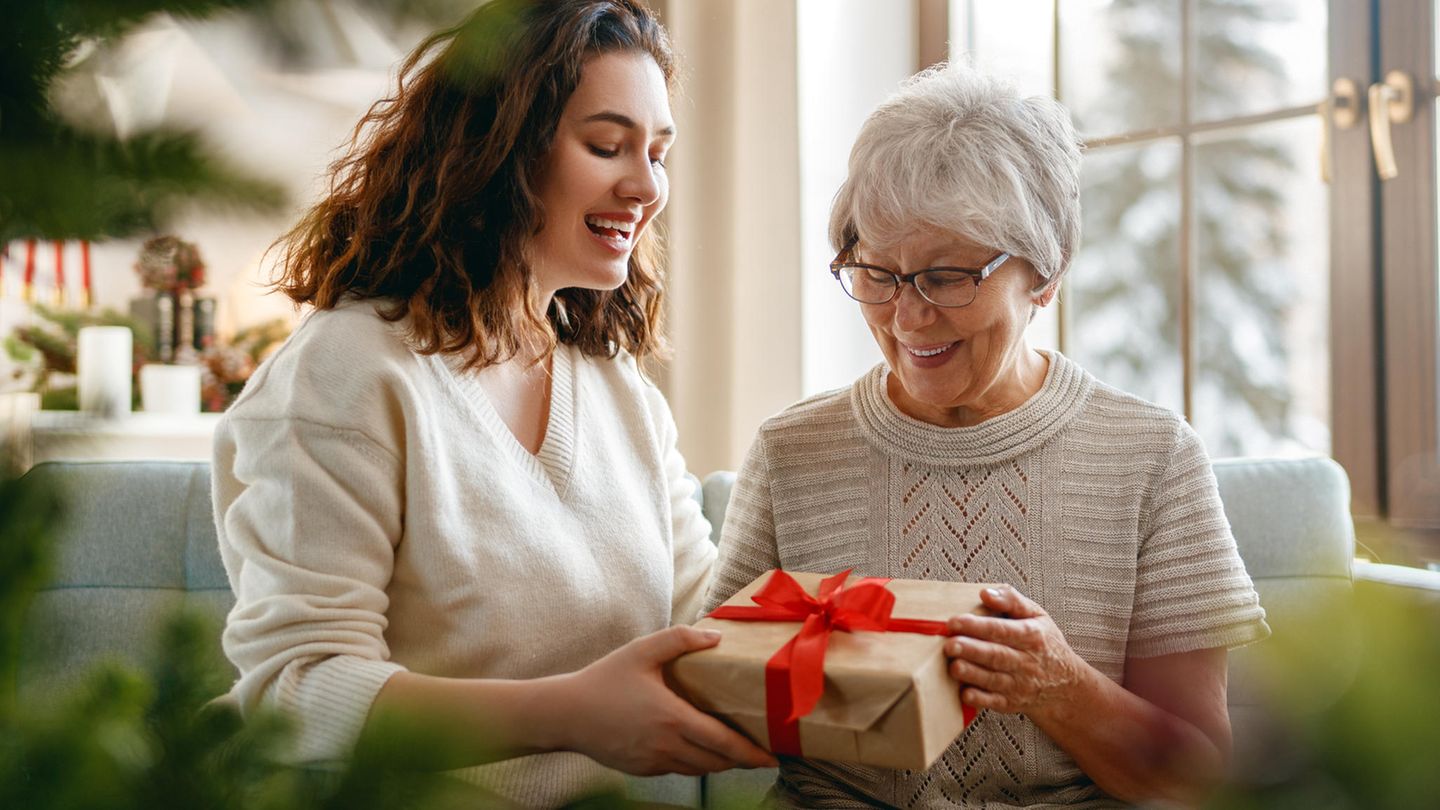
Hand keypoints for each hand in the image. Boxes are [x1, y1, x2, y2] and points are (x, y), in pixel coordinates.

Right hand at [549, 625, 778, 775]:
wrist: (564, 714)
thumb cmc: (604, 679)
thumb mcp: (642, 651)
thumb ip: (680, 640)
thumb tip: (717, 638)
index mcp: (672, 718)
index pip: (723, 743)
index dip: (750, 753)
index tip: (771, 757)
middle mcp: (666, 745)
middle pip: (716, 762)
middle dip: (741, 760)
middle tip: (760, 754)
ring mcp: (653, 761)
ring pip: (698, 769)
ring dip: (718, 763)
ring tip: (734, 752)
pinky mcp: (641, 769)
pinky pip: (676, 770)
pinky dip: (693, 763)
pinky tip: (697, 749)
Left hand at [944, 586, 1089, 716]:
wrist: (1067, 684)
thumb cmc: (1046, 644)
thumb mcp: (1037, 615)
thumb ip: (1011, 600)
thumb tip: (985, 592)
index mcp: (1031, 636)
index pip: (1001, 629)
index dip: (977, 626)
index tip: (954, 622)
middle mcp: (1026, 661)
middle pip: (996, 655)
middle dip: (971, 650)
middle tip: (949, 644)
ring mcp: (1019, 684)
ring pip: (994, 680)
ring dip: (972, 674)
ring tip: (954, 666)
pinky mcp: (1012, 702)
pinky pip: (995, 702)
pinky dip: (980, 700)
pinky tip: (964, 694)